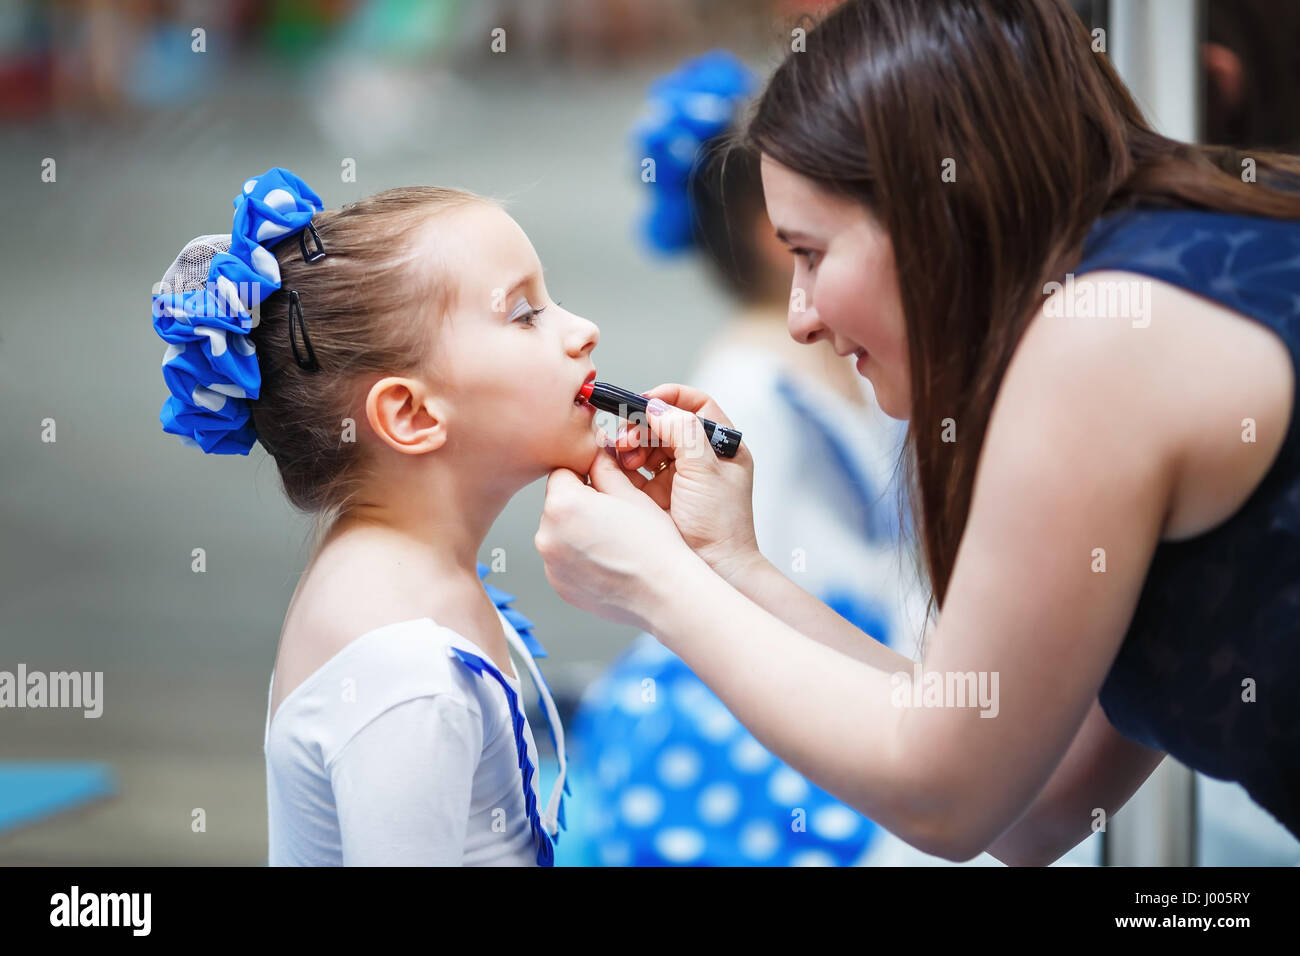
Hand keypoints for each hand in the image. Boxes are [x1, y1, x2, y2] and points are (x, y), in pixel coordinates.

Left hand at [535, 446, 697, 630]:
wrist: (664, 594)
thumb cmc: (653, 544)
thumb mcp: (631, 495)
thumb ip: (604, 469)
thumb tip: (595, 457)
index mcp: (563, 504)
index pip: (562, 473)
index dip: (584, 475)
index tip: (602, 487)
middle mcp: (548, 534)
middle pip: (557, 505)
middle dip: (578, 505)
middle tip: (612, 517)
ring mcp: (551, 564)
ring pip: (559, 534)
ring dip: (577, 532)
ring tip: (612, 542)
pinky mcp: (559, 585)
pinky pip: (563, 561)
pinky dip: (579, 559)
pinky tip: (607, 561)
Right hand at [611, 383, 761, 584]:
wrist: (715, 571)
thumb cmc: (721, 525)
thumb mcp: (706, 471)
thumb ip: (682, 432)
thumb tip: (655, 407)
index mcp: (723, 447)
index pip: (696, 405)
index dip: (670, 398)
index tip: (646, 403)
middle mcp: (700, 459)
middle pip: (664, 424)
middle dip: (643, 425)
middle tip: (628, 438)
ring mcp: (677, 478)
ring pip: (646, 446)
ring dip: (630, 445)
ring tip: (623, 456)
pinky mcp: (656, 497)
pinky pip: (632, 472)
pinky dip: (620, 466)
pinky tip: (613, 468)